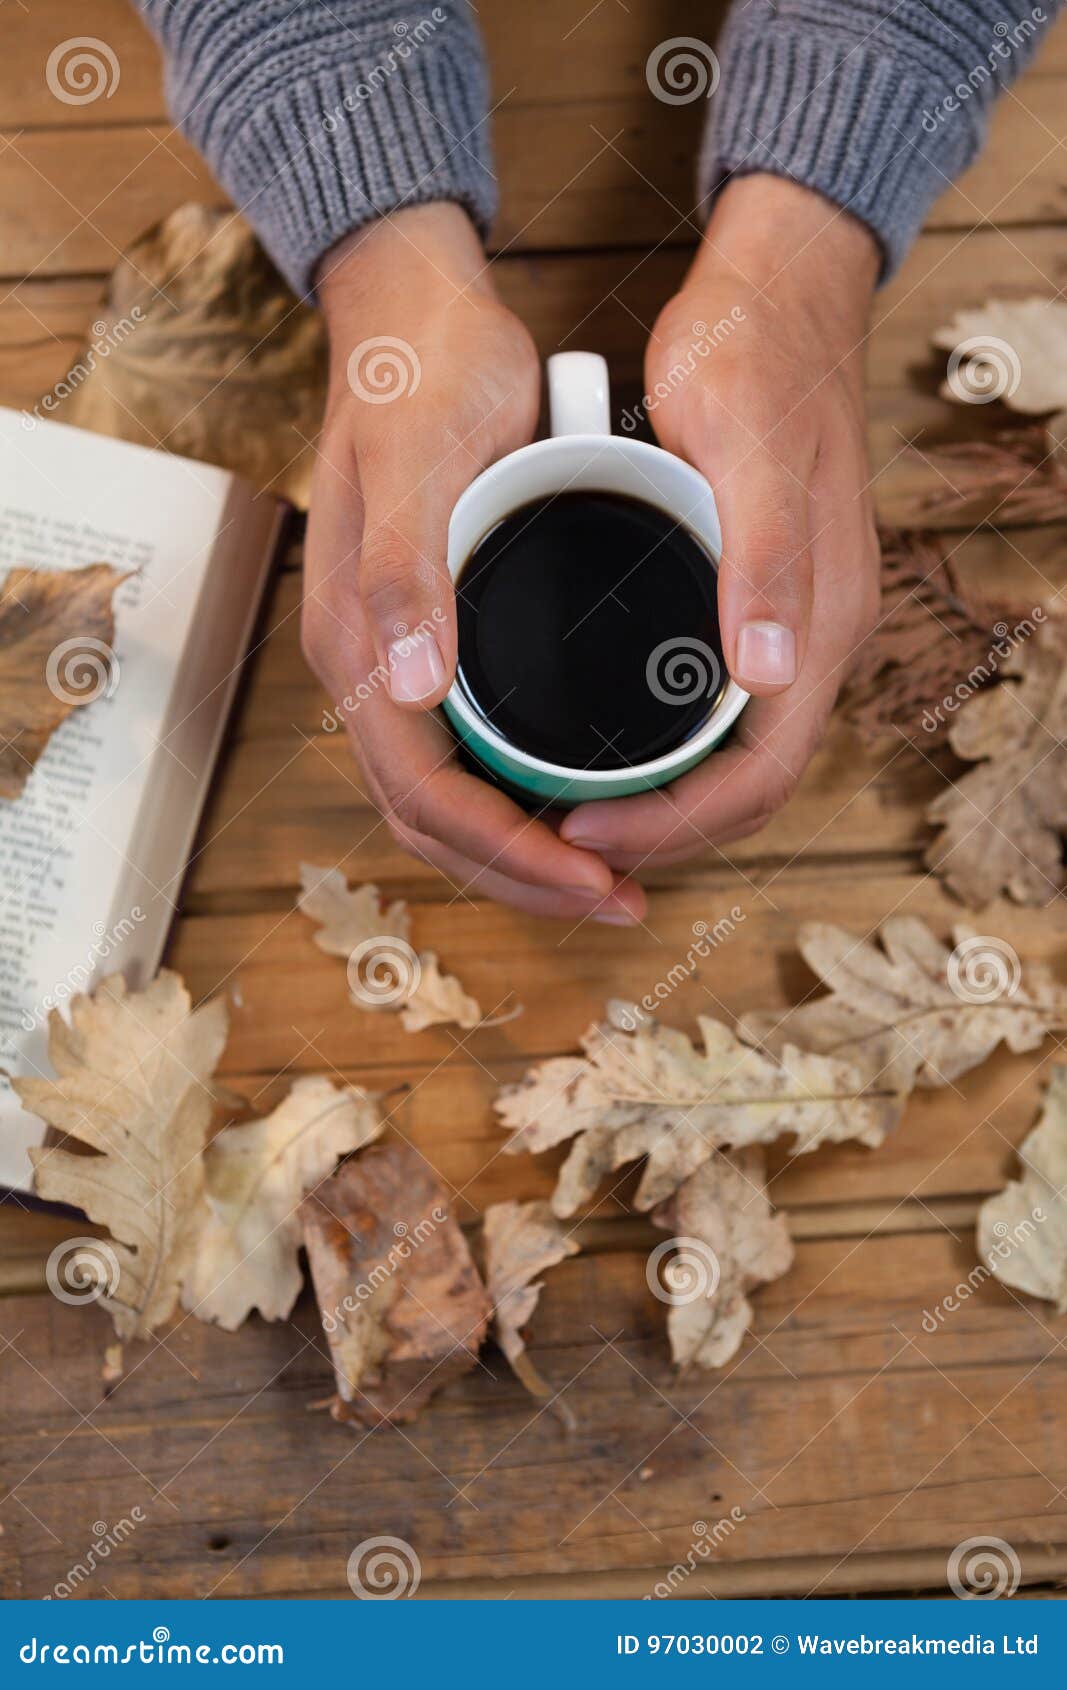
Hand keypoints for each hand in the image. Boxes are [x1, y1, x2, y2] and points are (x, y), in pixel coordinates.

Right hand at [304, 204, 644, 921]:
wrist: (412, 312)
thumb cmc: (423, 374)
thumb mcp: (420, 455)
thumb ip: (403, 572)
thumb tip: (409, 691)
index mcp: (358, 645)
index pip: (424, 796)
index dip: (507, 855)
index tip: (594, 879)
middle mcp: (371, 668)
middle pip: (435, 820)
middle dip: (524, 876)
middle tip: (619, 899)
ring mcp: (398, 659)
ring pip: (451, 796)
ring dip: (524, 849)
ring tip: (611, 871)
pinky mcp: (434, 638)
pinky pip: (468, 751)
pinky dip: (520, 795)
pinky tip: (584, 794)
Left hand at [560, 175, 881, 868]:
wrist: (779, 290)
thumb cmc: (756, 356)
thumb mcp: (748, 448)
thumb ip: (765, 563)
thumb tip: (771, 677)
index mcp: (823, 622)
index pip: (760, 781)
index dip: (675, 827)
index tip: (586, 830)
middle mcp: (812, 640)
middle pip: (743, 787)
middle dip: (659, 833)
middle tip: (561, 840)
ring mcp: (786, 624)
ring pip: (729, 757)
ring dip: (659, 801)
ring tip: (566, 810)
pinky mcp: (756, 602)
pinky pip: (716, 710)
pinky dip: (661, 748)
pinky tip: (598, 741)